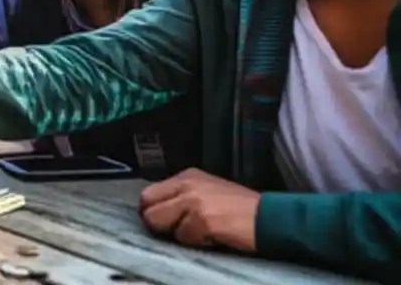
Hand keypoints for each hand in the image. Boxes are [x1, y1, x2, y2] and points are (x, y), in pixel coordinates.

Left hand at [139, 168, 259, 251]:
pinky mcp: (203, 220)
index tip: (163, 222)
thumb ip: (182, 196)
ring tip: (201, 231)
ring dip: (178, 234)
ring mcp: (193, 202)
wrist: (270, 217)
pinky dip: (196, 242)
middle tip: (178, 231)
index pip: (148, 194)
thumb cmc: (240, 208)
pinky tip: (213, 236)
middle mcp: (187, 185)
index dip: (151, 212)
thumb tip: (157, 211)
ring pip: (160, 223)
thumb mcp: (208, 191)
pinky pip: (183, 238)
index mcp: (186, 176)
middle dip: (158, 224)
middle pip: (147, 208)